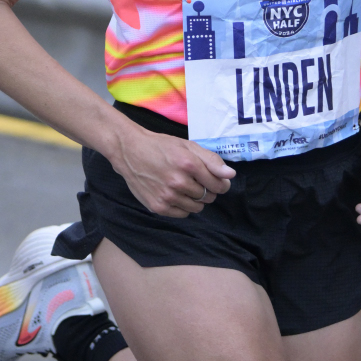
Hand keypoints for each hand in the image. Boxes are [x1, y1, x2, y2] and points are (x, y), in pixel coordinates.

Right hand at [112, 126, 234, 217]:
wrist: (129, 151)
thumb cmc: (161, 147)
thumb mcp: (187, 146)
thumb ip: (211, 160)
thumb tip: (230, 175)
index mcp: (188, 163)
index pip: (218, 184)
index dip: (221, 184)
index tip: (217, 182)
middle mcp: (178, 181)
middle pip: (208, 196)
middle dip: (206, 190)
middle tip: (195, 180)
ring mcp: (167, 196)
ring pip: (197, 207)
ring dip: (195, 199)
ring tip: (184, 187)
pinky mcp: (158, 207)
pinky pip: (183, 214)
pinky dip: (183, 206)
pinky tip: (175, 194)